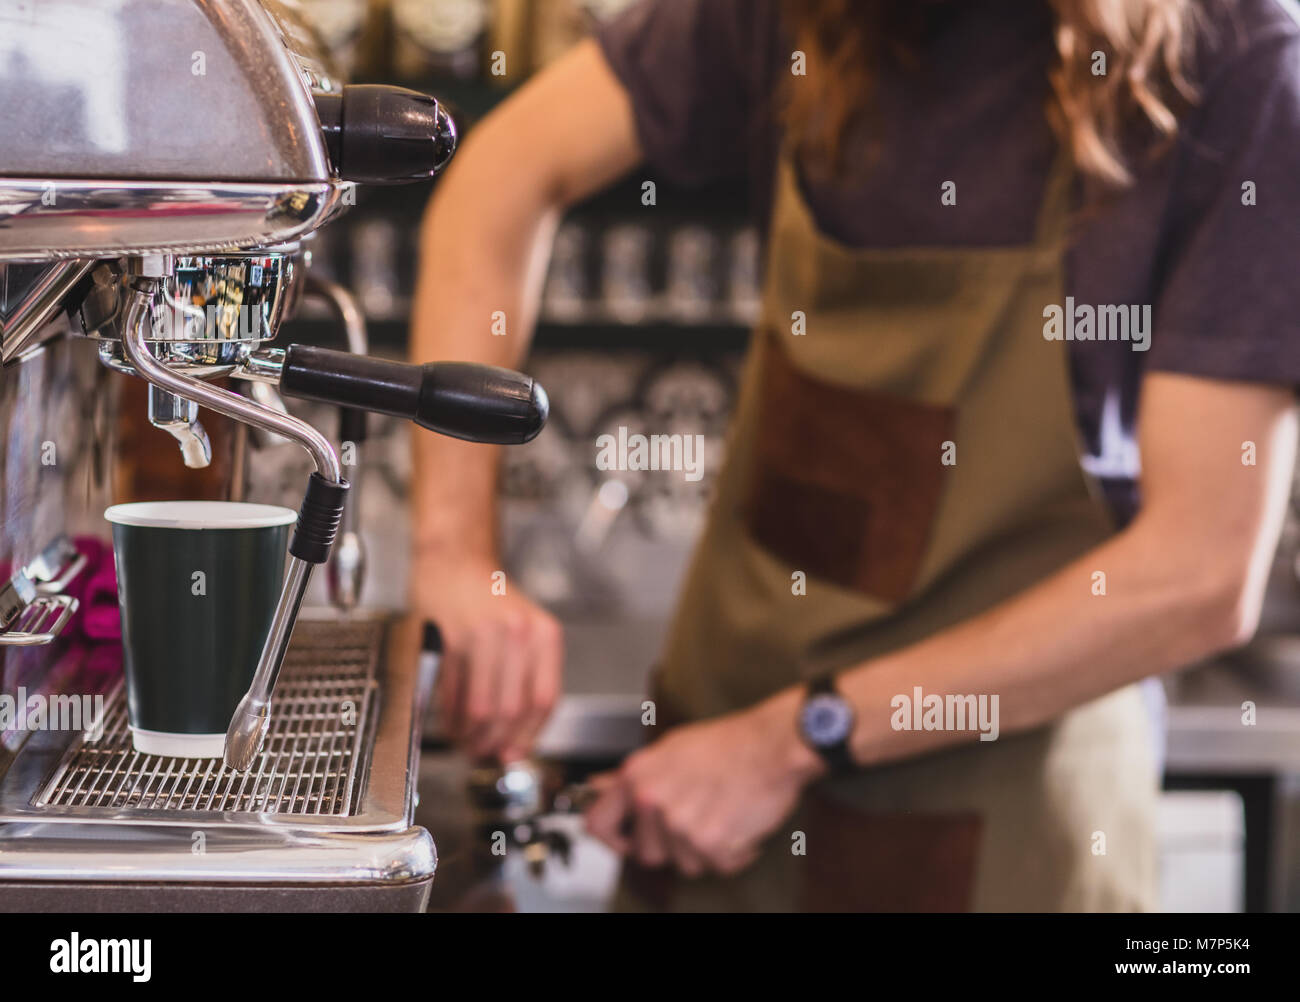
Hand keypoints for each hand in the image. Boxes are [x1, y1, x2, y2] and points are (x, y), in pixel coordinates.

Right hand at [410, 549, 562, 761]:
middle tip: (485, 752)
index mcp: (545, 635)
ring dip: (471, 736)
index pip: (544, 702)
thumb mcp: (526, 632)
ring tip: (467, 741)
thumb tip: (517, 740)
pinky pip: (453, 695)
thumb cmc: (489, 601)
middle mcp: (519, 634)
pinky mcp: (452, 640)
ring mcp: (484, 636)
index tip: (515, 753)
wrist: (455, 562)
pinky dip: (451, 719)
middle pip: (513, 711)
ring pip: (482, 709)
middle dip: (496, 742)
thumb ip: (527, 681)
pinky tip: (452, 723)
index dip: (528, 736)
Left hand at [584, 688, 824, 876]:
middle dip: (673, 846)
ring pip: (685, 865)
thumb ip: (635, 776)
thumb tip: (598, 787)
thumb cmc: (728, 743)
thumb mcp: (670, 748)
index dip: (612, 840)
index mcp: (637, 776)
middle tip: (697, 819)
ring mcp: (680, 824)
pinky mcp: (709, 843)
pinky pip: (718, 866)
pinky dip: (733, 853)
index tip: (627, 842)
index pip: (598, 824)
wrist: (772, 745)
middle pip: (648, 854)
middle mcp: (652, 801)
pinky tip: (740, 824)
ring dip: (705, 850)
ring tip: (722, 815)